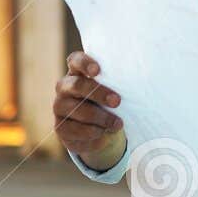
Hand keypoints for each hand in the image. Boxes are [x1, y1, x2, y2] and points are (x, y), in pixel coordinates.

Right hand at [53, 51, 127, 171]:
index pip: (75, 60)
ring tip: (118, 124)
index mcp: (77, 72)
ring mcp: (59, 107)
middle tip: (117, 102)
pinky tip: (105, 135)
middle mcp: (64, 87)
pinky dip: (93, 134)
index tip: (97, 71)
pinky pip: (75, 131)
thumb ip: (117, 85)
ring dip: (100, 118)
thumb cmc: (108, 102)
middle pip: (77, 86)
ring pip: (77, 110)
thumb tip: (138, 84)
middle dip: (99, 94)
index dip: (84, 63)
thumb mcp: (113, 91)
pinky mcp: (60, 127)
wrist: (99, 129)